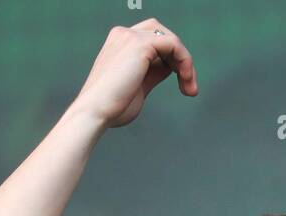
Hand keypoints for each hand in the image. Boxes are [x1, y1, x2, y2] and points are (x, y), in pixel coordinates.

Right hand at [73, 20, 197, 129]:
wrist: (95, 112)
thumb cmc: (112, 108)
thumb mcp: (138, 86)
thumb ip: (152, 73)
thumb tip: (170, 68)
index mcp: (119, 43)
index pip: (152, 40)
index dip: (169, 59)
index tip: (180, 83)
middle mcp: (123, 34)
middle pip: (162, 33)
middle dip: (178, 57)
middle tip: (188, 85)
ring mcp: (131, 36)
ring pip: (170, 39)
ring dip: (186, 63)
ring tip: (190, 88)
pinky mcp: (141, 45)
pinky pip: (174, 44)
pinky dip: (185, 61)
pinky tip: (186, 81)